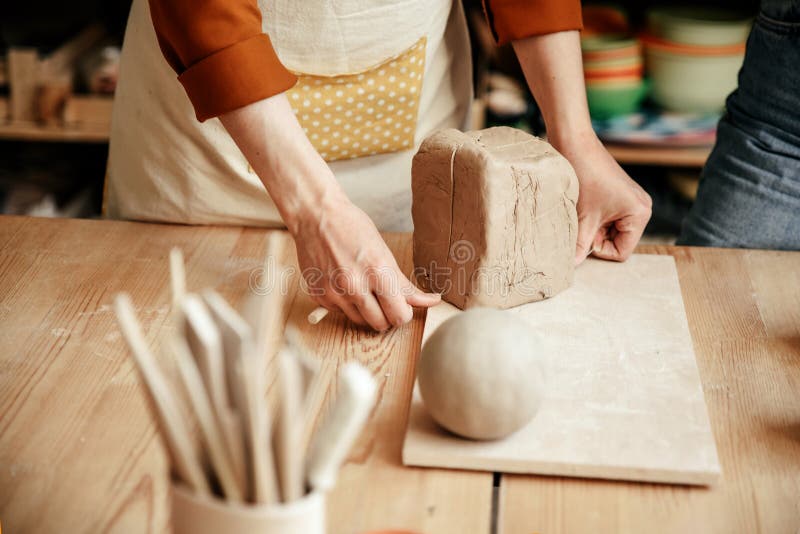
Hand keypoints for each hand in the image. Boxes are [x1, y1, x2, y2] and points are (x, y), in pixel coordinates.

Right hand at [293, 192, 439, 330]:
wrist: (315, 216)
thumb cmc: (351, 227)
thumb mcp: (384, 252)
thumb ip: (403, 283)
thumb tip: (430, 300)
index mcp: (377, 271)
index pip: (400, 315)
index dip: (404, 312)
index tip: (402, 305)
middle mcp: (354, 285)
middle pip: (381, 324)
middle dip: (386, 315)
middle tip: (385, 299)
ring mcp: (335, 293)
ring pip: (360, 322)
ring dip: (366, 311)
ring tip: (363, 288)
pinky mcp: (319, 296)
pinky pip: (341, 313)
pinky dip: (346, 303)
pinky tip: (345, 283)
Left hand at [556, 133, 651, 263]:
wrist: (575, 144)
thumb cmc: (583, 176)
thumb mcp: (582, 216)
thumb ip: (580, 244)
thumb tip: (572, 266)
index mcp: (640, 214)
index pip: (622, 252)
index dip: (600, 250)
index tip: (584, 236)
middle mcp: (641, 208)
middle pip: (618, 242)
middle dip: (597, 238)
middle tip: (581, 223)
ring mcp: (630, 201)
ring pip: (610, 231)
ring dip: (593, 228)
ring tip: (580, 213)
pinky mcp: (618, 196)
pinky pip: (607, 219)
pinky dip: (593, 219)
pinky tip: (582, 207)